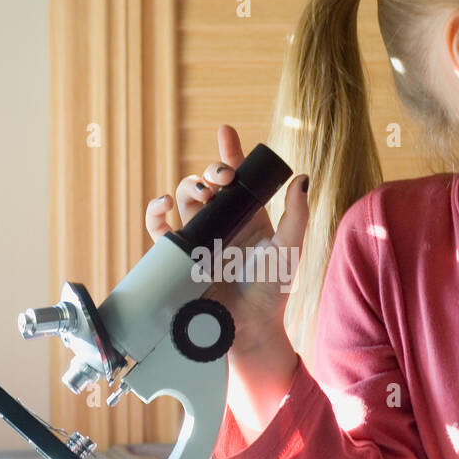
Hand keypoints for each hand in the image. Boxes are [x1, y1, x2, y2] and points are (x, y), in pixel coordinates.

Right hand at [145, 125, 309, 353]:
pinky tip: (165, 204)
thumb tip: (301, 177)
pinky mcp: (180, 257)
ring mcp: (200, 239)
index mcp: (249, 217)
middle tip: (220, 178)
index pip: (238, 179)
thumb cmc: (271, 291)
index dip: (230, 154)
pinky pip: (160, 229)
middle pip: (208, 184)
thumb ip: (296, 214)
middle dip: (211, 171)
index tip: (225, 131)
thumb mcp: (289, 249)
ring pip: (185, 200)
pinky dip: (157, 212)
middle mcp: (223, 224)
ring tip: (202, 195)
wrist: (247, 326)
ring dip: (189, 189)